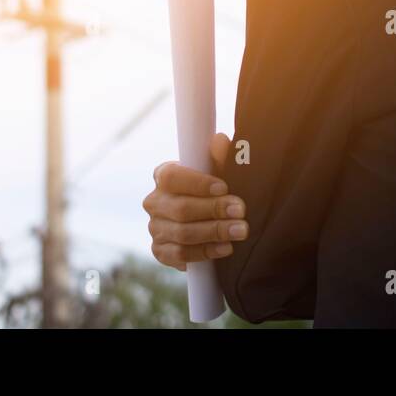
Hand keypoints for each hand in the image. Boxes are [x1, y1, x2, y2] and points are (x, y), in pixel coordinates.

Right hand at [143, 132, 247, 270]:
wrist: (205, 223)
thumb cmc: (212, 191)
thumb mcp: (217, 172)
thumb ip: (218, 158)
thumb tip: (221, 140)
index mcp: (163, 175)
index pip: (172, 177)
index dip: (197, 183)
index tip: (224, 187)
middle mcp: (154, 201)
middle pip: (181, 208)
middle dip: (214, 210)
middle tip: (241, 211)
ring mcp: (155, 228)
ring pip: (183, 232)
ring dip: (215, 232)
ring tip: (240, 230)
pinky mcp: (160, 251)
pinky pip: (181, 254)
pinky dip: (205, 252)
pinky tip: (226, 248)